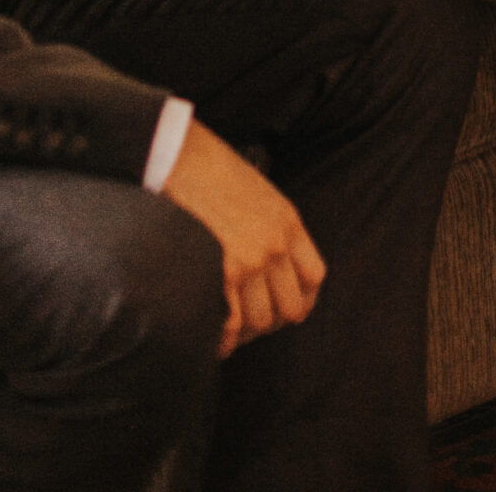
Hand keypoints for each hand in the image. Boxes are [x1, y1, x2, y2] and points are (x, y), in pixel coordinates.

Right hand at [163, 118, 325, 357]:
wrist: (181, 157)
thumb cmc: (213, 172)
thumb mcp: (260, 194)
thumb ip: (273, 228)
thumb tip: (271, 269)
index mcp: (288, 222)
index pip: (314, 278)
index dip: (301, 300)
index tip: (282, 307)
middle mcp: (275, 244)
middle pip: (290, 308)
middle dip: (270, 321)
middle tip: (249, 323)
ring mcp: (250, 259)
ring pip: (260, 321)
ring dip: (244, 333)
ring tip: (228, 332)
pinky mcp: (220, 270)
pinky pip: (231, 323)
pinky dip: (222, 338)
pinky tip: (213, 339)